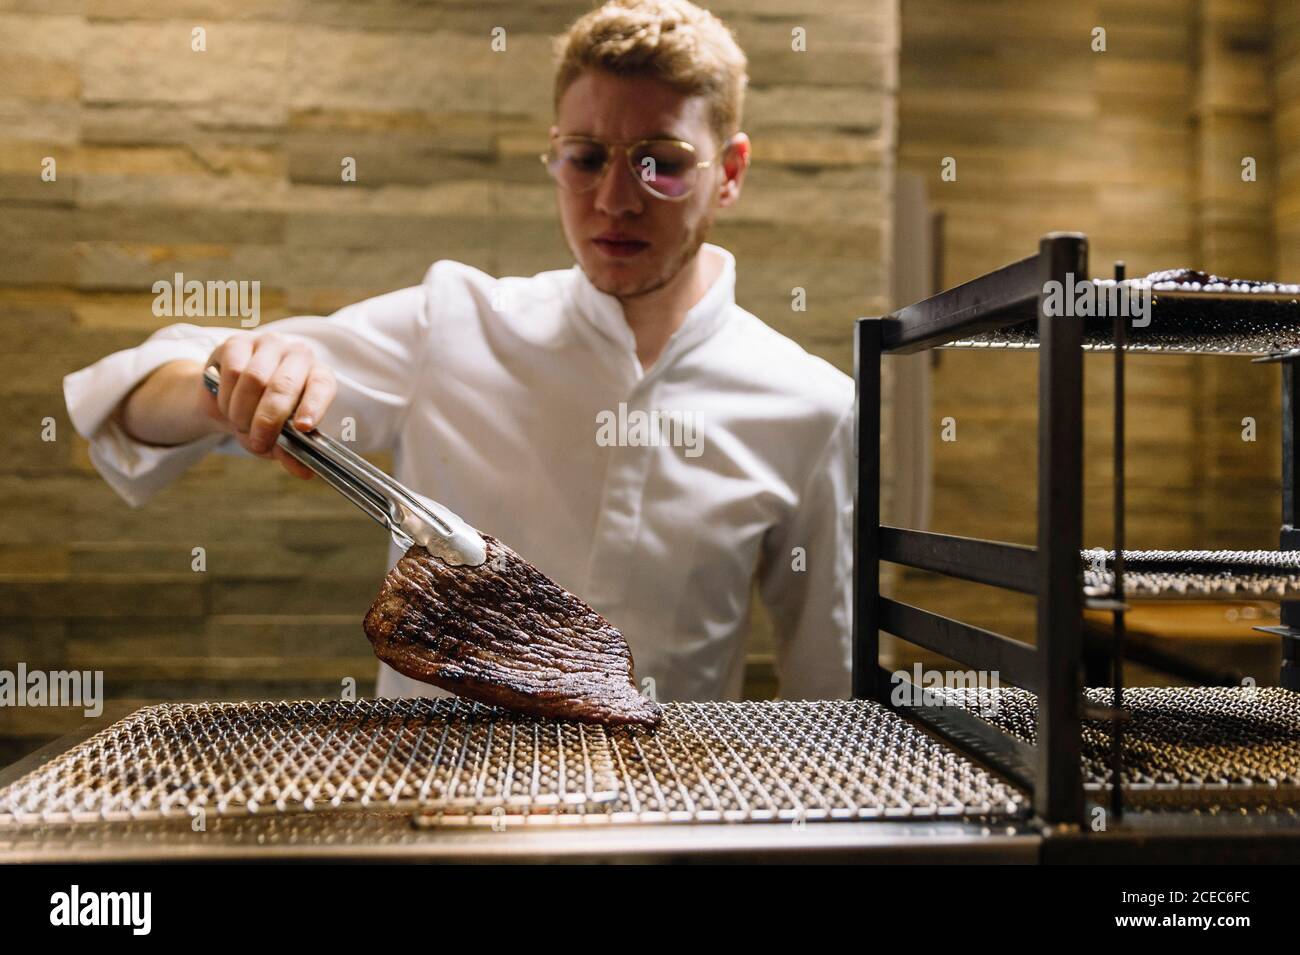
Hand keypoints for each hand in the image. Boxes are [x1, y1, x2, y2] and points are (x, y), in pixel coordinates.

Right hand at [202, 332, 337, 479]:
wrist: (223, 398)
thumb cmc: (261, 417)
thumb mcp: (278, 439)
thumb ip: (291, 453)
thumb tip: (305, 472)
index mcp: (318, 376)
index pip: (322, 385)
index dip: (313, 405)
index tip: (302, 427)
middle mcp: (298, 355)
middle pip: (284, 386)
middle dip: (269, 420)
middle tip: (258, 442)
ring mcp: (268, 345)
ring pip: (254, 379)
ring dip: (243, 411)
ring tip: (241, 425)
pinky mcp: (238, 342)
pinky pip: (231, 371)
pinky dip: (227, 397)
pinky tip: (227, 406)